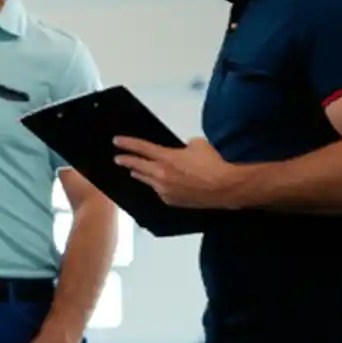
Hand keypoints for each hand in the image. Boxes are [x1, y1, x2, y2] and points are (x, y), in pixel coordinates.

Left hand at [113, 136, 243, 208]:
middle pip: (137, 166)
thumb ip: (183, 146)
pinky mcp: (171, 201)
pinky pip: (159, 191)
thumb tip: (181, 150)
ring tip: (134, 171)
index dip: (127, 144)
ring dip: (140, 174)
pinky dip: (157, 186)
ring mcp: (165, 190)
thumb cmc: (213, 165)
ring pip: (146, 180)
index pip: (141, 148)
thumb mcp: (197, 144)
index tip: (116, 141)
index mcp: (166, 157)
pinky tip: (159, 184)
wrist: (224, 187)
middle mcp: (161, 174)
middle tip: (118, 158)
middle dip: (126, 161)